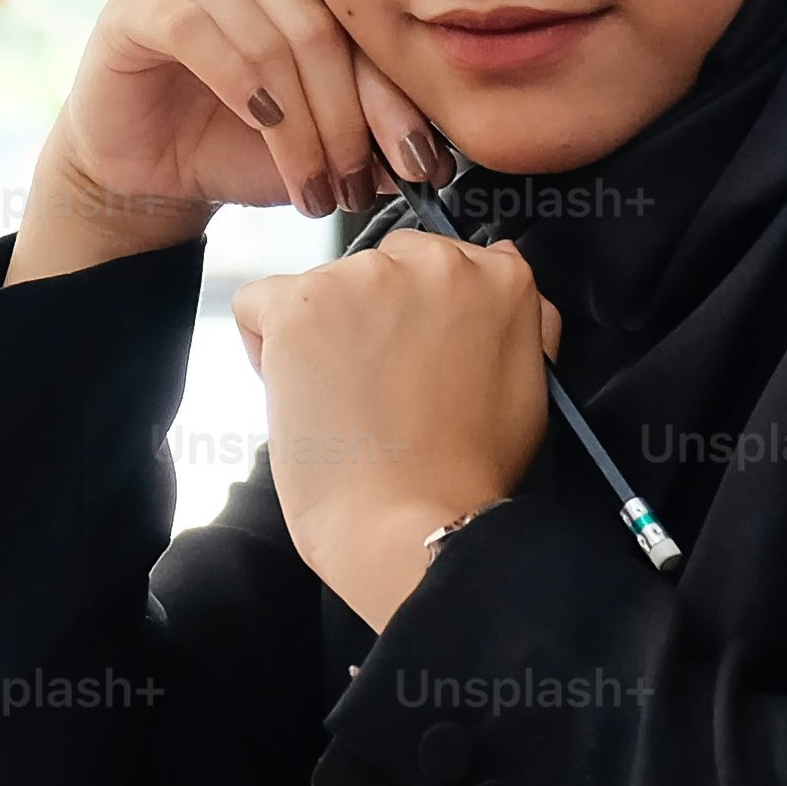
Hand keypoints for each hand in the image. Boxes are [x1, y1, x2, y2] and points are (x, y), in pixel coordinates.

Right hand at [9, 0, 443, 284]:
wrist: (147, 172)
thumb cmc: (235, 145)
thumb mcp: (316, 146)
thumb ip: (372, 138)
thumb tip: (437, 162)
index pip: (362, 31)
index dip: (395, 101)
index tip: (421, 166)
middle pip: (320, 30)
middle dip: (346, 121)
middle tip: (355, 188)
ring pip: (266, 36)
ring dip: (298, 123)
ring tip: (311, 186)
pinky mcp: (137, 2)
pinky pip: (196, 30)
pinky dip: (237, 81)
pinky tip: (260, 123)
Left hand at [228, 232, 561, 627]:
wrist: (412, 523)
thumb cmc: (467, 474)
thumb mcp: (529, 384)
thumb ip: (515, 319)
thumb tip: (497, 271)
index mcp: (501, 278)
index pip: (441, 267)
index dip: (419, 321)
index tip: (416, 366)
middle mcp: (438, 262)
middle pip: (380, 269)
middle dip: (372, 319)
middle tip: (377, 388)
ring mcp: (367, 278)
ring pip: (321, 287)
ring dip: (322, 334)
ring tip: (343, 401)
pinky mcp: (304, 303)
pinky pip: (257, 303)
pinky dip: (264, 345)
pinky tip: (297, 390)